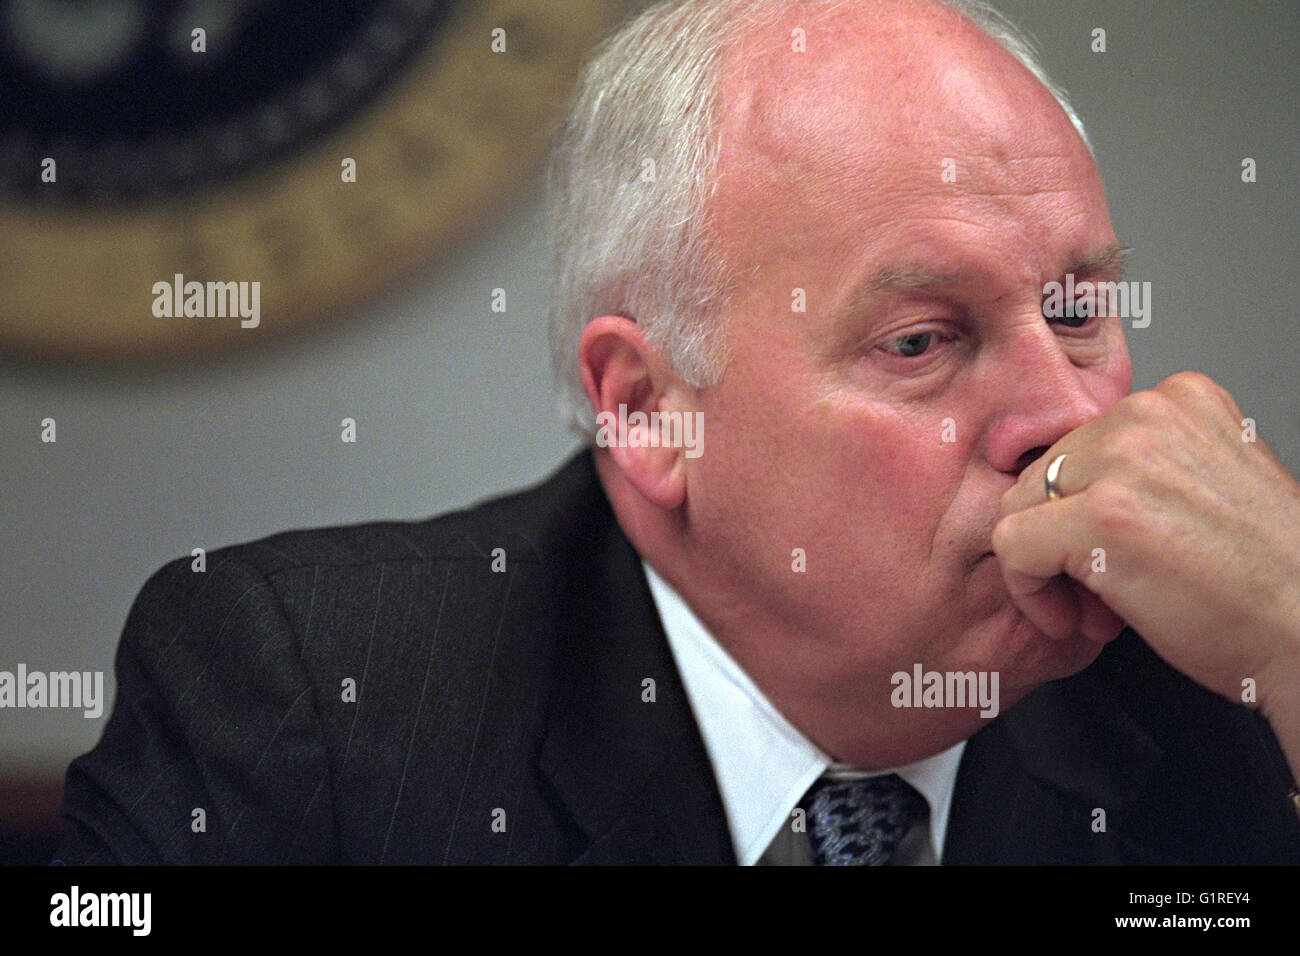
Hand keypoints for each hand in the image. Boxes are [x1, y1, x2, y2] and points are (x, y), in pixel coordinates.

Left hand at [991, 372, 1299, 747]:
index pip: (1078, 446)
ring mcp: (1122, 461)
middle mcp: (1148, 414)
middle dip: (1059, 539)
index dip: (1081, 510)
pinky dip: (1029, 592)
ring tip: (1094, 608)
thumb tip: (1061, 490)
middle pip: (1042, 475)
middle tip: (1101, 591)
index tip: (1112, 554)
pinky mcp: (1098, 516)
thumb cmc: (1264, 580)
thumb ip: (1143, 469)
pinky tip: (1074, 619)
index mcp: (1179, 398)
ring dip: (1044, 567)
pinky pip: (1012, 547)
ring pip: (1018, 507)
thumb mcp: (1207, 484)